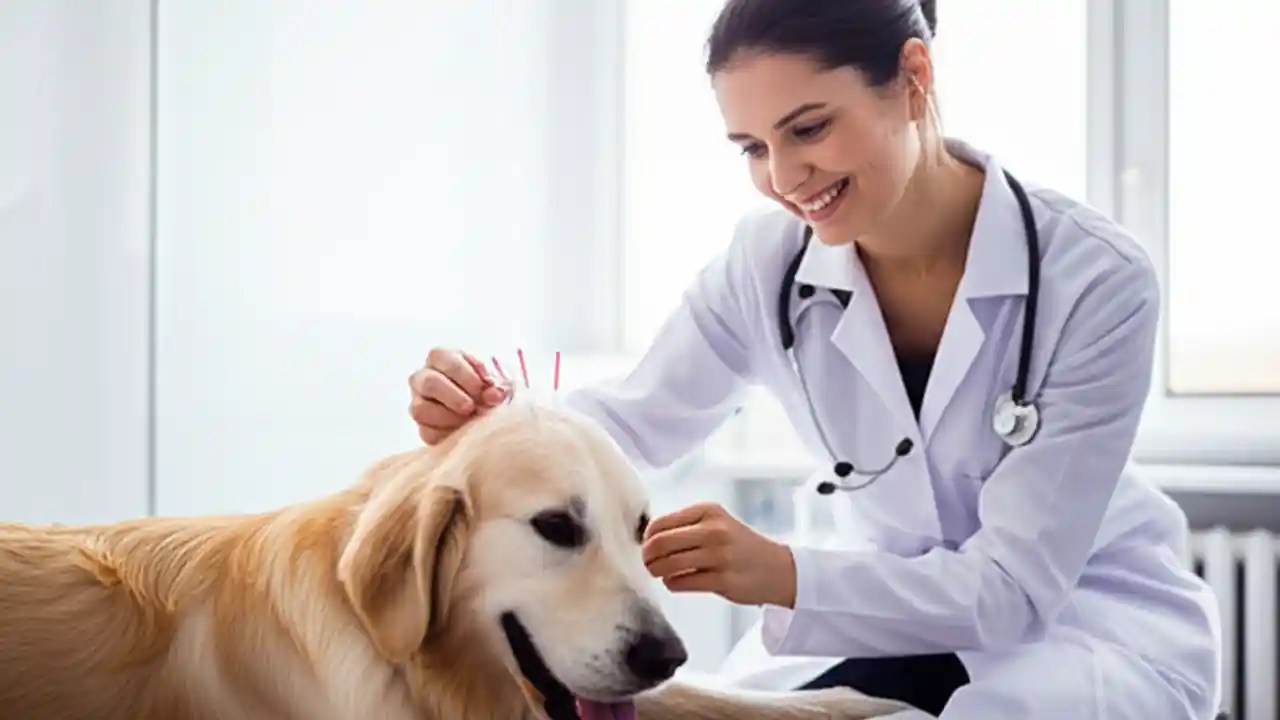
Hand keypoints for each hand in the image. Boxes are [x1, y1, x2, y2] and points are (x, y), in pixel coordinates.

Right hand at [408, 348, 508, 444]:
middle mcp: (423, 378)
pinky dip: (447, 434)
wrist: (489, 409)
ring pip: (420, 410)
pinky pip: (427, 433)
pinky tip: (464, 432)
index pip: (442, 357)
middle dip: (453, 396)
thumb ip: (496, 383)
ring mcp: (419, 403)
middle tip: (472, 407)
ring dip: (448, 417)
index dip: (464, 373)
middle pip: (429, 383)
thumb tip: (493, 394)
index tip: (485, 385)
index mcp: (440, 358)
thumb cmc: (489, 387)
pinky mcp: (423, 428)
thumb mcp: (495, 379)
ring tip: (469, 420)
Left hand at [641, 502, 796, 607]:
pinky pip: (681, 583)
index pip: (660, 523)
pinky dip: (672, 584)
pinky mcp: (723, 580)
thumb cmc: (739, 546)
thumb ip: (685, 526)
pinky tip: (677, 581)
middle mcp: (713, 530)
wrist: (778, 568)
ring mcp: (719, 556)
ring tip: (659, 574)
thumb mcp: (716, 523)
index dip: (647, 538)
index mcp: (708, 511)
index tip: (648, 547)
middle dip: (647, 557)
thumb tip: (647, 539)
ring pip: (668, 565)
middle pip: (660, 543)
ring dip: (657, 571)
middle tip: (648, 564)